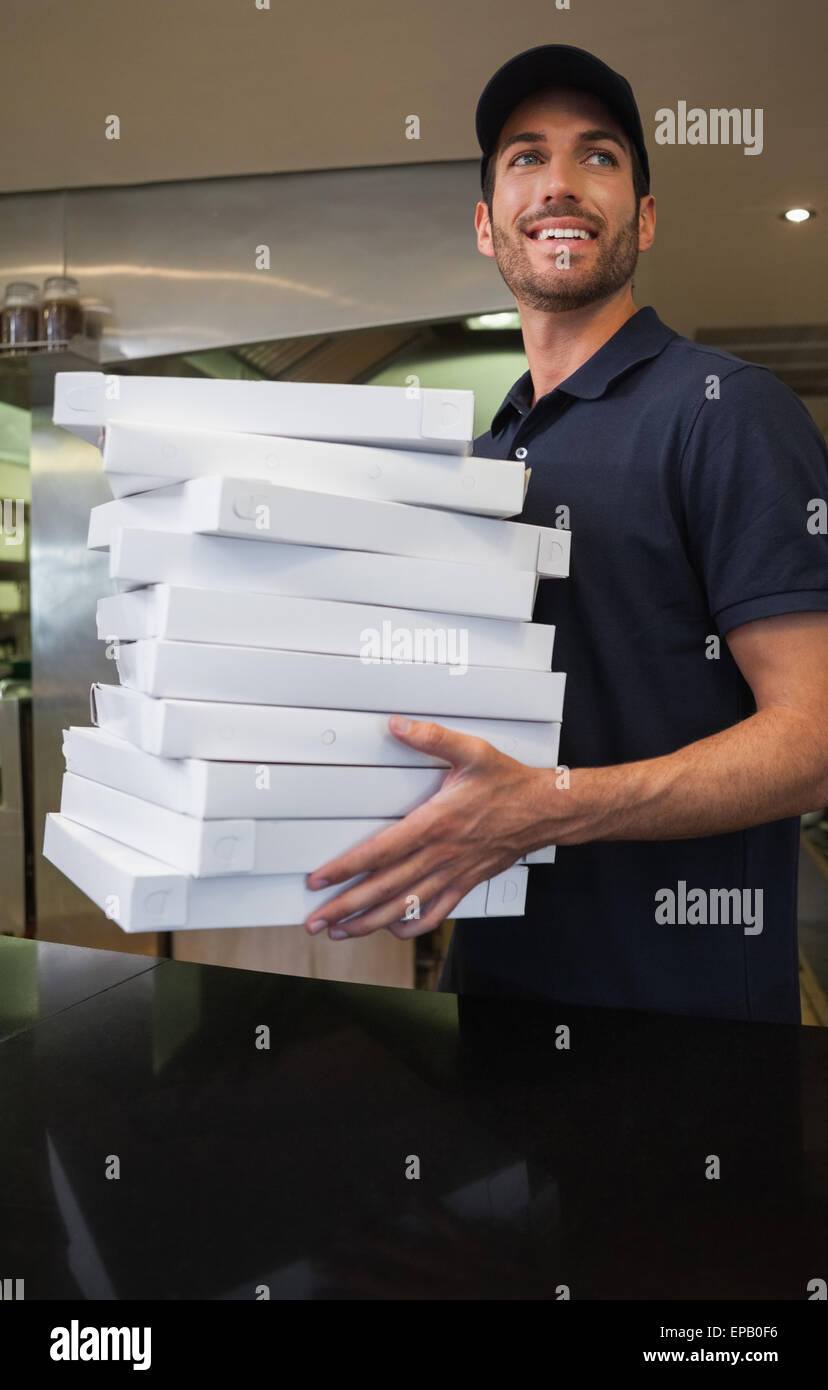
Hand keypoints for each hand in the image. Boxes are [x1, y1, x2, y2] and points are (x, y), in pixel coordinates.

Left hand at [303, 714, 553, 940]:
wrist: (547, 809)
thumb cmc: (509, 783)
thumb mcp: (472, 751)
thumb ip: (432, 738)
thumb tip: (397, 725)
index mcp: (434, 824)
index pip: (379, 852)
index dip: (345, 868)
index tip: (319, 879)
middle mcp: (440, 854)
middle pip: (384, 888)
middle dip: (346, 907)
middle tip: (315, 921)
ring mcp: (453, 873)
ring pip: (405, 907)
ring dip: (370, 923)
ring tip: (341, 931)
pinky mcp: (466, 882)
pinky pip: (437, 912)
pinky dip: (413, 925)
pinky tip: (395, 930)